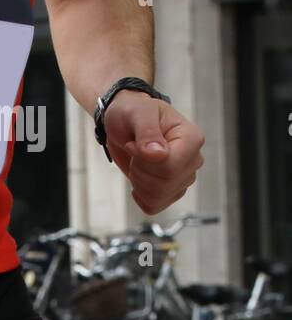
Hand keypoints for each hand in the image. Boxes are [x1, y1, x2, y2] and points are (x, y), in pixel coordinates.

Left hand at [102, 91, 204, 215]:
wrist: (126, 123)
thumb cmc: (133, 113)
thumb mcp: (137, 114)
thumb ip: (147, 132)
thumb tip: (158, 155)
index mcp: (192, 138)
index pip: (171, 167)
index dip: (145, 161)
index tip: (134, 144)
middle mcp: (192, 160)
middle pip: (165, 184)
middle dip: (140, 172)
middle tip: (134, 152)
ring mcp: (183, 177)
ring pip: (159, 197)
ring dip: (139, 183)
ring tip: (138, 162)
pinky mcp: (171, 191)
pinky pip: (154, 206)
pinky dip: (141, 196)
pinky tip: (139, 178)